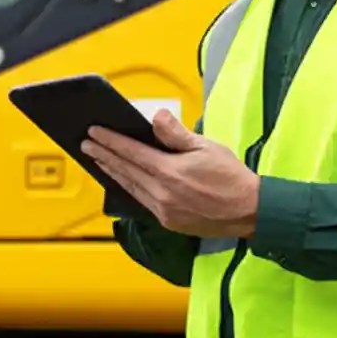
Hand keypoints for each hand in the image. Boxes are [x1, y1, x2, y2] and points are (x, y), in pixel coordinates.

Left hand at [80, 108, 258, 238]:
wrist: (250, 211)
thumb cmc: (232, 178)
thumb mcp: (206, 146)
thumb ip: (176, 133)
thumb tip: (156, 117)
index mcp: (170, 173)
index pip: (131, 152)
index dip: (110, 141)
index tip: (94, 132)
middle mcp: (162, 194)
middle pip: (124, 170)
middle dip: (103, 155)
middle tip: (86, 143)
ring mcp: (163, 210)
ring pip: (130, 187)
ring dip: (111, 171)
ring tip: (98, 159)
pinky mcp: (168, 221)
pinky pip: (140, 200)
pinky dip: (127, 186)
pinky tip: (122, 180)